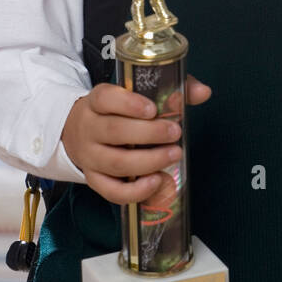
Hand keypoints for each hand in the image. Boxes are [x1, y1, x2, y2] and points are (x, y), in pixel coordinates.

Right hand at [61, 75, 211, 204]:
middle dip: (149, 133)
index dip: (128, 103)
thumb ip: (170, 91)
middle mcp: (88, 129)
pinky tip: (157, 180)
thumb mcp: (134, 95)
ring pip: (117, 162)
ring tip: (174, 154)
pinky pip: (112, 191)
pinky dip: (136, 190)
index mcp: (96, 102)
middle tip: (175, 132)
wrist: (79, 133)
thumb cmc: (117, 112)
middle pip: (114, 131)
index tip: (152, 109)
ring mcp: (89, 156)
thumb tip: (203, 92)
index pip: (105, 98)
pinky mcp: (94, 179)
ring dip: (150, 161)